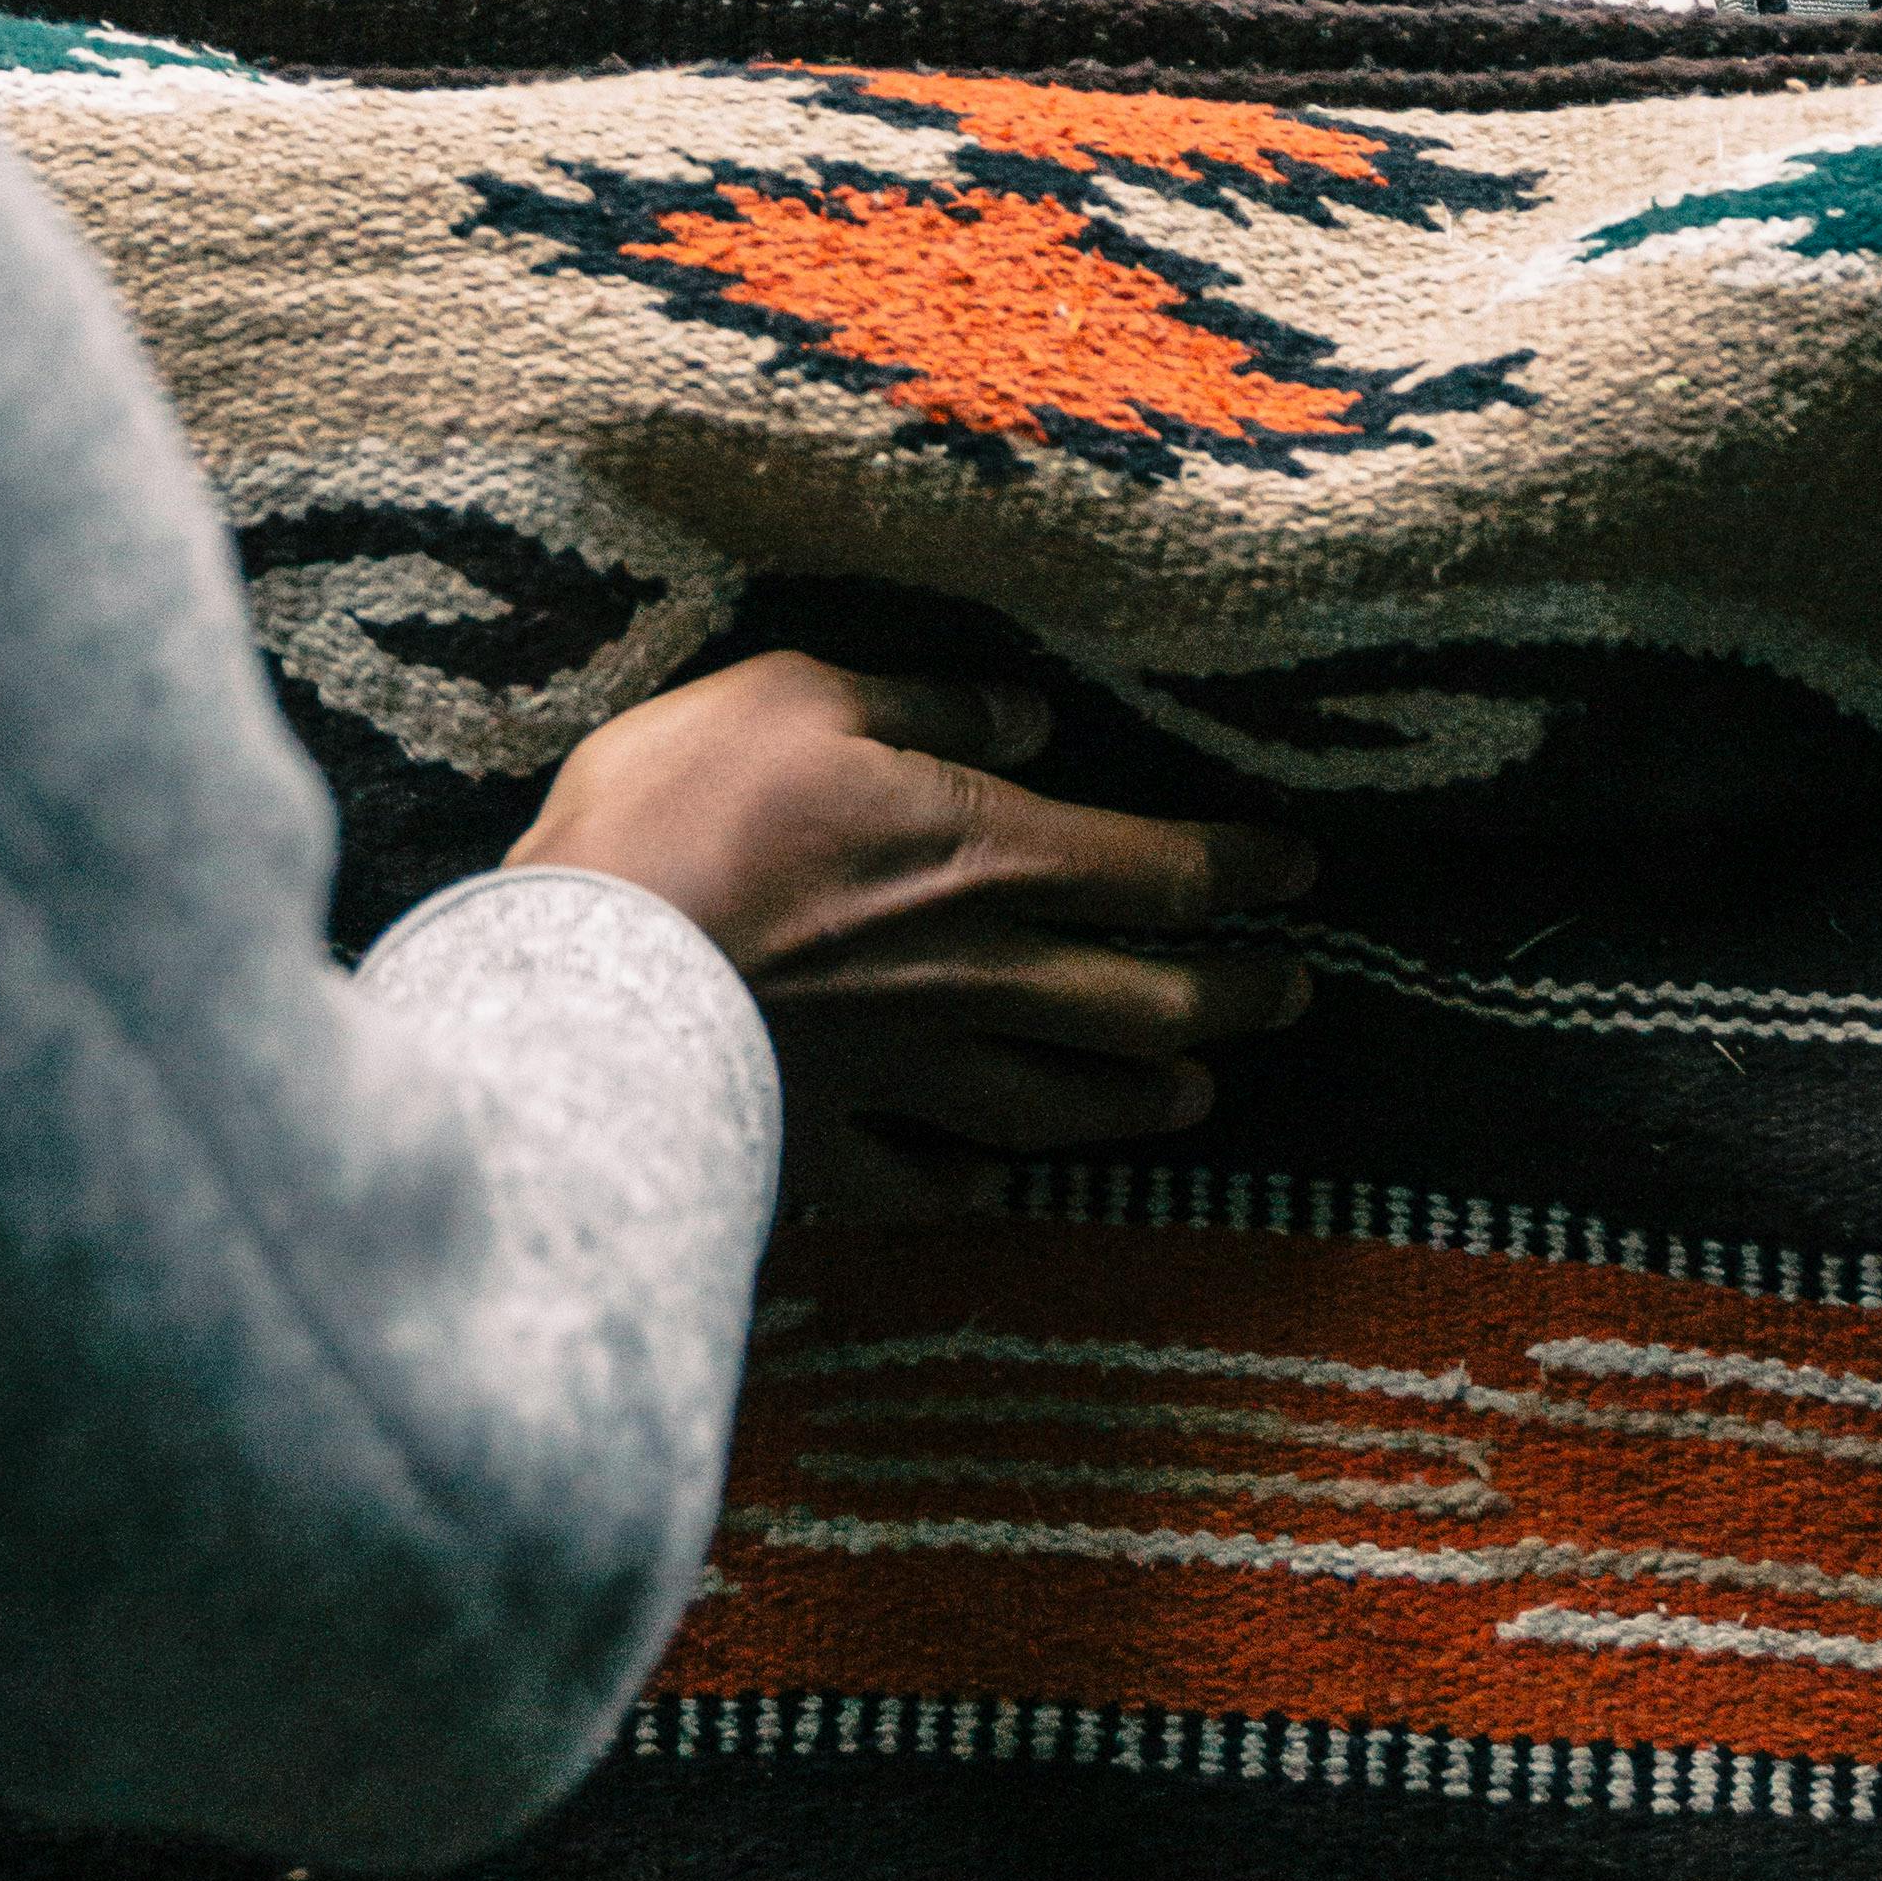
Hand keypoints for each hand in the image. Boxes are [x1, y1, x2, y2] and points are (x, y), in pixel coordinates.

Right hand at [511, 649, 1316, 1217]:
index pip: (1155, 871)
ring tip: (1195, 1096)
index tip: (1301, 872)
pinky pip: (927, 1181)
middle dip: (1232, 996)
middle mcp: (975, 981)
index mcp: (983, 859)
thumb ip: (925, 710)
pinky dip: (975, 1184)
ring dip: (1139, 1097)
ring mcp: (905, 1079)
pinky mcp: (827, 1149)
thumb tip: (1028, 721)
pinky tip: (996, 1185)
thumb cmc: (680, 816)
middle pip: (1141, 1002)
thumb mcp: (797, 695)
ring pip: (1061, 1103)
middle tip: (1291, 996)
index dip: (1240, 870)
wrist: (579, 990)